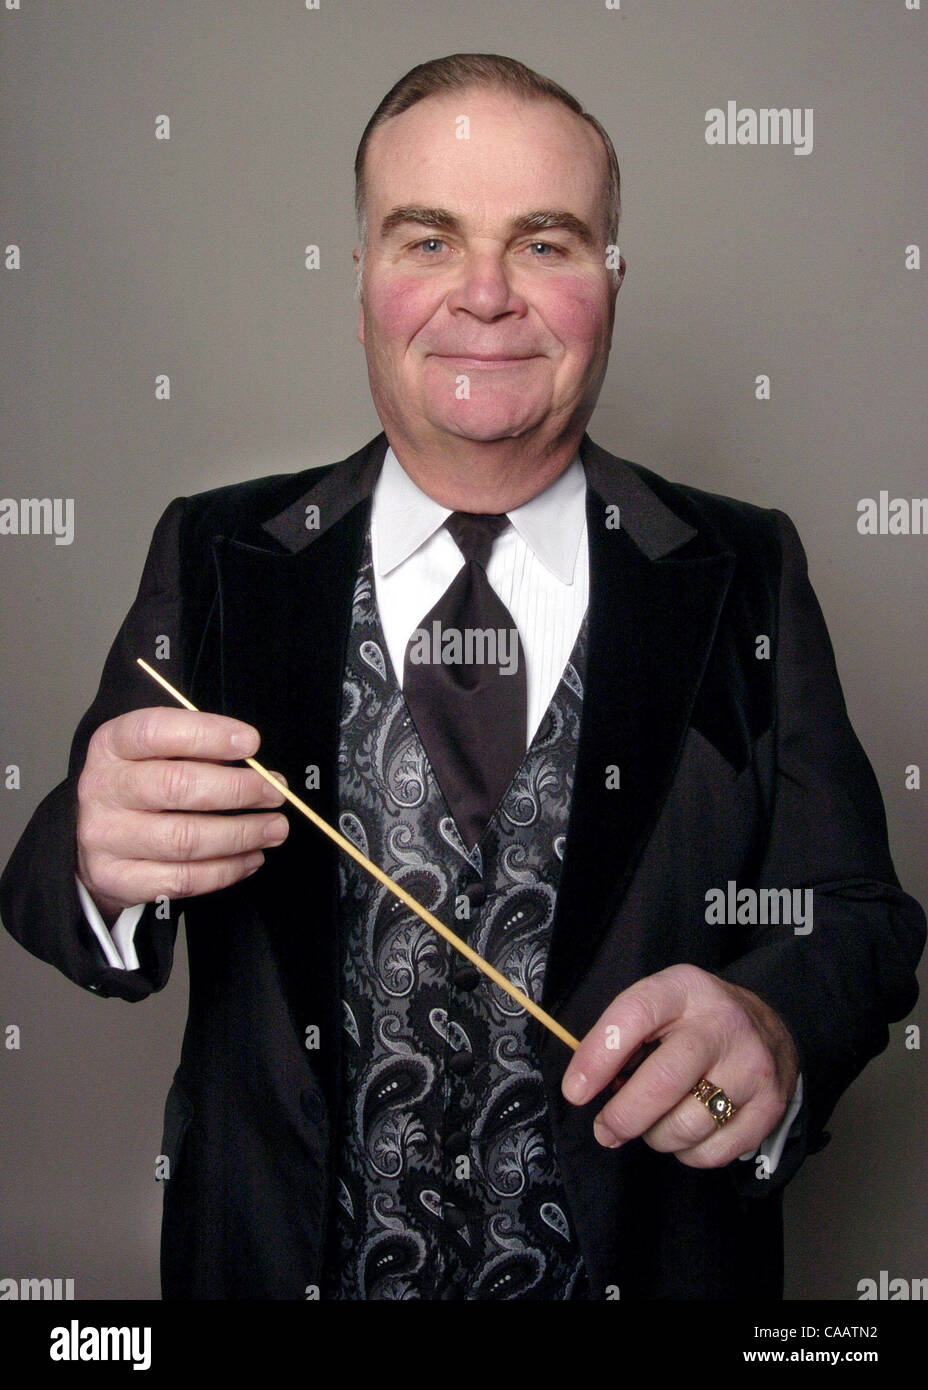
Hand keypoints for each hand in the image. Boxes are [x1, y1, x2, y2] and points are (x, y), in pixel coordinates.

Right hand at [76, 706, 289, 920]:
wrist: (89, 840)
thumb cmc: (141, 787)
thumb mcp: (155, 755)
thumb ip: (197, 752)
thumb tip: (255, 767)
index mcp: (110, 745)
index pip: (155, 731)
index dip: (207, 734)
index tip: (252, 743)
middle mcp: (101, 789)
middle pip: (176, 786)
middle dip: (238, 790)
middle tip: (275, 792)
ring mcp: (104, 837)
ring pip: (185, 839)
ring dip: (241, 834)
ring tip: (274, 828)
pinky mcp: (116, 879)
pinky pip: (182, 879)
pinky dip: (226, 870)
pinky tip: (251, 857)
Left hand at [560, 964, 799, 1166]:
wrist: (768, 1029)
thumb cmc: (693, 1021)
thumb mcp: (660, 1005)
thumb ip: (622, 1037)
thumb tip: (584, 1090)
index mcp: (684, 990)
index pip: (634, 1015)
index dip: (598, 1056)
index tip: (575, 1091)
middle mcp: (722, 1025)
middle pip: (662, 1082)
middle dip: (623, 1116)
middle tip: (605, 1129)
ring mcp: (751, 1067)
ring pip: (685, 1125)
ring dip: (655, 1137)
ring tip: (653, 1122)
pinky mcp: (770, 1107)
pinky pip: (712, 1152)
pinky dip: (687, 1153)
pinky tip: (686, 1130)